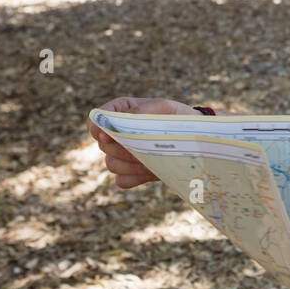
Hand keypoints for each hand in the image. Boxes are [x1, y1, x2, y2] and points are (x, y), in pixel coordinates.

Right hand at [86, 95, 200, 188]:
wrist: (195, 140)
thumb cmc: (178, 118)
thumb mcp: (165, 108)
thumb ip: (141, 112)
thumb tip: (118, 124)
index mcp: (120, 112)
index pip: (94, 121)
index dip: (97, 129)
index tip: (108, 134)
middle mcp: (117, 134)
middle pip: (102, 145)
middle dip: (122, 148)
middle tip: (144, 147)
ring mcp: (123, 155)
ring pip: (111, 164)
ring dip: (130, 164)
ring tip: (151, 159)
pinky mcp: (132, 173)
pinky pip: (121, 180)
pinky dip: (133, 178)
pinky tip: (150, 171)